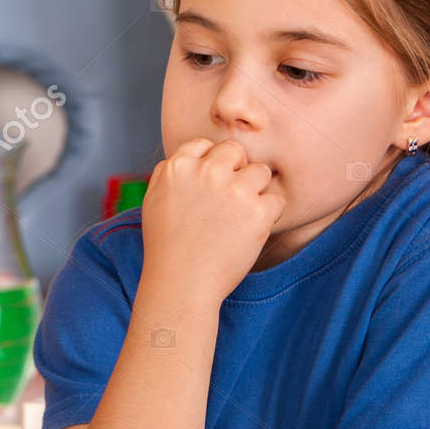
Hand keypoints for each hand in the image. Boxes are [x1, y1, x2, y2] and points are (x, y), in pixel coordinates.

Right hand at [140, 138, 283, 300]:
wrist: (181, 283)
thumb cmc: (166, 247)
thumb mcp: (153, 201)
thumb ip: (169, 172)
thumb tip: (190, 157)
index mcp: (178, 167)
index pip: (205, 145)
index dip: (211, 164)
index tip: (210, 186)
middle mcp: (206, 172)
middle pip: (236, 151)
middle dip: (237, 171)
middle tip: (229, 201)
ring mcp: (234, 190)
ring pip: (261, 172)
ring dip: (256, 191)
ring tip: (240, 217)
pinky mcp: (257, 211)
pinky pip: (276, 200)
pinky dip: (269, 215)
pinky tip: (251, 230)